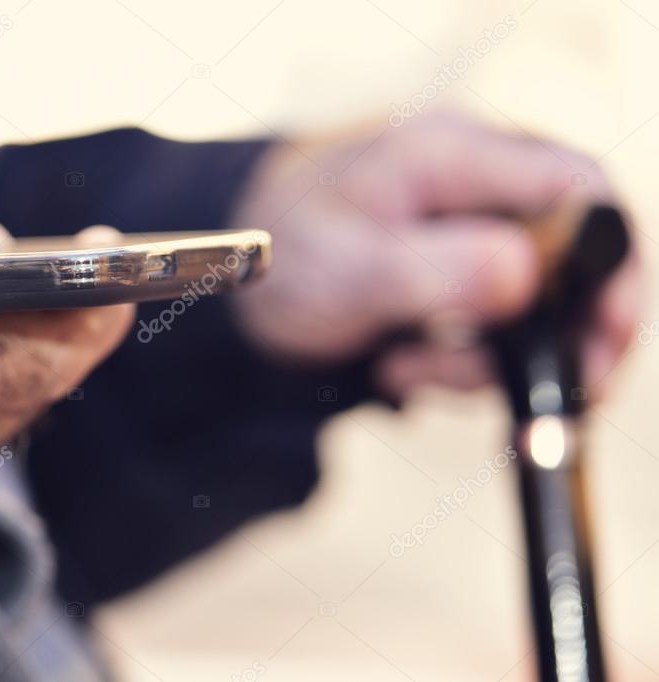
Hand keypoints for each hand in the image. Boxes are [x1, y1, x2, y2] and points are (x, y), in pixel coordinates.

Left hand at [230, 113, 639, 399]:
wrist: (234, 283)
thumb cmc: (276, 256)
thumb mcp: (341, 271)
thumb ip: (430, 272)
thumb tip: (526, 275)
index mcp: (452, 156)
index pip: (578, 191)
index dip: (610, 265)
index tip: (604, 337)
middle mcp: (474, 185)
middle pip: (574, 253)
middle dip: (565, 332)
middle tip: (548, 393)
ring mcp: (468, 231)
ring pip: (537, 302)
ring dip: (489, 360)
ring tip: (409, 370)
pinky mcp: (456, 275)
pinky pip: (496, 326)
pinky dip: (464, 365)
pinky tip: (404, 368)